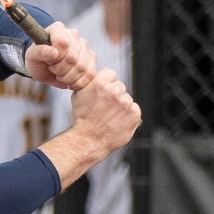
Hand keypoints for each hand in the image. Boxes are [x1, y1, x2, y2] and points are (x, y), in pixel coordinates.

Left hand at [24, 20, 94, 91]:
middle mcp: (74, 34)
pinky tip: (69, 81)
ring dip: (68, 78)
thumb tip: (53, 52)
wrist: (45, 68)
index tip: (49, 61)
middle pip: (72, 58)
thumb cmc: (37, 60)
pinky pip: (90, 73)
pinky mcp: (92, 57)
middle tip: (53, 70)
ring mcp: (85, 46)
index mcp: (58, 28)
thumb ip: (39, 52)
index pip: (62, 43)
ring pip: (81, 67)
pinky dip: (78, 82)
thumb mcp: (31, 57)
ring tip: (60, 75)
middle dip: (60, 70)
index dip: (55, 57)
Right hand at [42, 68, 140, 183]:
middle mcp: (115, 90)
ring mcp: (126, 102)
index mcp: (100, 82)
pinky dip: (128, 115)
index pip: (110, 73)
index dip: (106, 84)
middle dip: (114, 95)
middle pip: (120, 87)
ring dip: (121, 106)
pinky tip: (116, 122)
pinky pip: (134, 110)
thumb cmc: (81, 118)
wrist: (88, 140)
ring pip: (126, 99)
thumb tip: (98, 76)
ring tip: (109, 117)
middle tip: (104, 108)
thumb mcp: (78, 95)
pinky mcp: (135, 114)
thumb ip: (91, 83)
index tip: (101, 93)